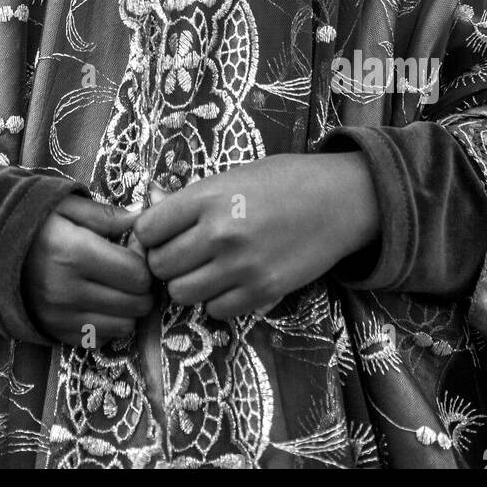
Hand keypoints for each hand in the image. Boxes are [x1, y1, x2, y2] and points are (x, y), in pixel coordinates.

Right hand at [22, 195, 155, 346]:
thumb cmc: (30, 222)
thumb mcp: (64, 206)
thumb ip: (105, 215)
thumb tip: (142, 220)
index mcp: (74, 253)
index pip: (137, 274)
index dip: (144, 261)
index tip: (134, 249)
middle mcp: (68, 291)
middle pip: (136, 304)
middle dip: (142, 287)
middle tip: (129, 268)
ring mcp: (60, 317)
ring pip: (123, 327)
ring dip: (128, 308)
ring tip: (115, 287)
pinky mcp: (54, 333)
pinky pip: (100, 339)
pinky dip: (107, 324)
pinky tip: (98, 302)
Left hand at [133, 153, 379, 319]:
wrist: (339, 199)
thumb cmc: (283, 181)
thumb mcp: (230, 176)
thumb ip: (190, 198)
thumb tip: (150, 208)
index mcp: (207, 196)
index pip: (147, 229)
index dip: (150, 234)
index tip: (161, 234)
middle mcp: (220, 233)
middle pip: (160, 265)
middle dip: (166, 261)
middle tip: (183, 254)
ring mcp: (241, 266)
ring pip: (181, 293)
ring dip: (187, 284)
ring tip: (204, 269)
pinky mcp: (263, 291)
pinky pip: (215, 310)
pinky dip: (216, 300)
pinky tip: (229, 282)